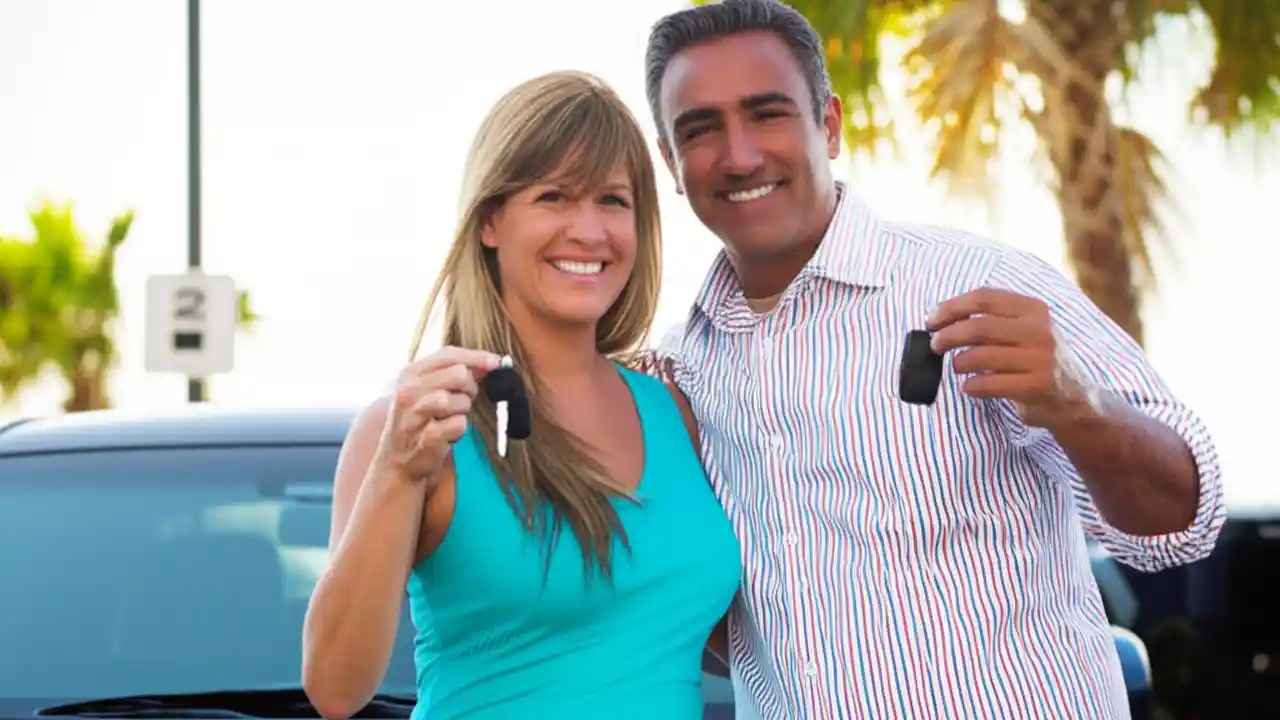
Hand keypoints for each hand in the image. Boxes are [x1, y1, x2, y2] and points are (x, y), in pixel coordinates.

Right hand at [375, 346, 501, 483]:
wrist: (398, 462)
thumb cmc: (419, 421)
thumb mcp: (430, 390)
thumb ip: (455, 373)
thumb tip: (489, 362)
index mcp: (410, 373)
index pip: (448, 354)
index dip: (476, 357)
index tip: (496, 362)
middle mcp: (409, 390)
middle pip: (459, 375)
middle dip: (469, 388)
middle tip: (462, 402)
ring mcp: (415, 414)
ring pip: (461, 400)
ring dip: (462, 410)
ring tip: (448, 419)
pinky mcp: (426, 438)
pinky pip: (459, 424)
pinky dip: (460, 429)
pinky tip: (448, 434)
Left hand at [926, 288, 1096, 427]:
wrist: (1069, 398)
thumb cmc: (1032, 360)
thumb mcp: (1022, 329)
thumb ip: (992, 319)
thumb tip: (940, 316)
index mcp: (1033, 309)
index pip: (984, 298)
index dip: (951, 307)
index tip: (932, 320)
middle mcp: (1038, 331)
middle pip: (978, 327)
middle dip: (948, 336)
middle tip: (935, 345)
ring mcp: (1039, 359)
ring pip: (980, 356)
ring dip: (958, 362)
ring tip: (957, 366)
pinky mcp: (1035, 386)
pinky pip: (988, 384)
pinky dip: (971, 386)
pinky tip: (970, 387)